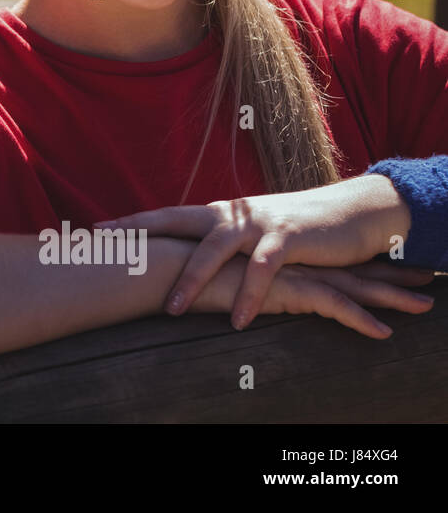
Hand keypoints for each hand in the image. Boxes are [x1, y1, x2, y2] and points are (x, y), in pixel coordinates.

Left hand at [96, 180, 416, 326]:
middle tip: (110, 252)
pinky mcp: (288, 238)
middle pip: (177, 223)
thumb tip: (180, 259)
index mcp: (217, 213)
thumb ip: (217, 245)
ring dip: (194, 281)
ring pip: (216, 250)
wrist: (348, 213)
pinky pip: (265, 270)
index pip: (164, 217)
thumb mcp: (249, 236)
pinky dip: (251, 296)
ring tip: (173, 310)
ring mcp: (258, 223)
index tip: (95, 230)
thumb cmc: (292, 230)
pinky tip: (238, 320)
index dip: (130, 223)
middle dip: (141, 235)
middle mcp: (230, 213)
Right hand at [186, 255, 434, 338]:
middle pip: (345, 265)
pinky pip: (331, 305)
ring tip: (425, 305)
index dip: (354, 260)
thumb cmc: (175, 267)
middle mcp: (283, 255)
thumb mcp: (205, 270)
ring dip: (390, 295)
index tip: (384, 263)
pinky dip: (360, 320)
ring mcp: (287, 269)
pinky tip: (385, 333)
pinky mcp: (283, 286)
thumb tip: (220, 281)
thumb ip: (220, 271)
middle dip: (387, 272)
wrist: (163, 263)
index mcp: (268, 250)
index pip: (318, 255)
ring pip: (349, 282)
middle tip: (424, 277)